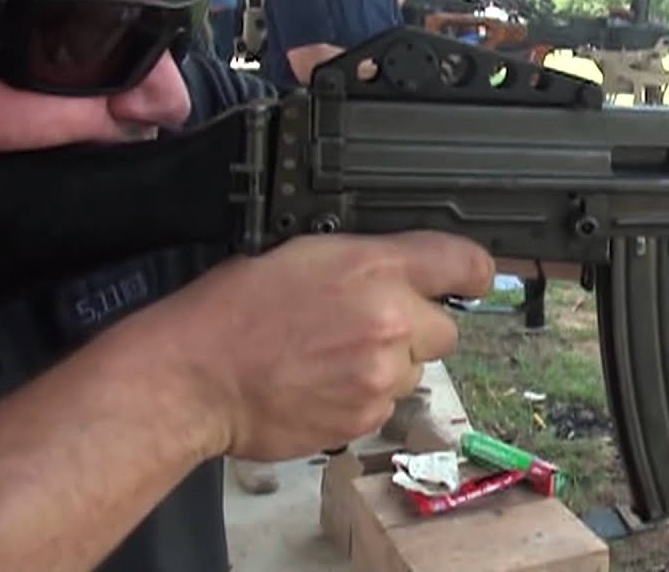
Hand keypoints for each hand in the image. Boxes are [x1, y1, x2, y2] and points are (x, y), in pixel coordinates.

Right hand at [166, 230, 493, 460]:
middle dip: (416, 329)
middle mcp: (390, 320)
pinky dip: (363, 397)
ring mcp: (381, 374)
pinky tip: (322, 385)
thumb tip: (404, 272)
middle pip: (446, 330)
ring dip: (387, 366)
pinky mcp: (366, 416)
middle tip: (366, 327)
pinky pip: (386, 405)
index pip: (463, 262)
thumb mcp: (303, 254)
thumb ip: (368, 263)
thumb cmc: (233, 312)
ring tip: (331, 358)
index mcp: (374, 267)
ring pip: (415, 371)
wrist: (195, 378)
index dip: (473, 272)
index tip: (472, 279)